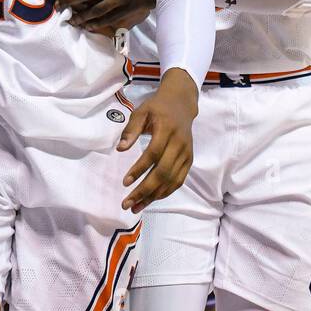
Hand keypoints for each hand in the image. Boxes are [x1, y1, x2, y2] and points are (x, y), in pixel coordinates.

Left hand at [118, 71, 196, 213]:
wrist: (182, 104)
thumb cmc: (158, 108)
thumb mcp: (141, 112)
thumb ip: (131, 130)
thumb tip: (120, 149)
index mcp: (167, 129)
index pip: (153, 153)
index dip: (140, 169)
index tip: (125, 182)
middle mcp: (179, 143)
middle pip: (163, 172)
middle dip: (144, 190)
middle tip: (127, 203)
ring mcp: (186, 153)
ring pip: (171, 180)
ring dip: (153, 196)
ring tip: (136, 207)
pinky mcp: (189, 160)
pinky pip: (178, 180)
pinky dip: (165, 192)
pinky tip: (151, 199)